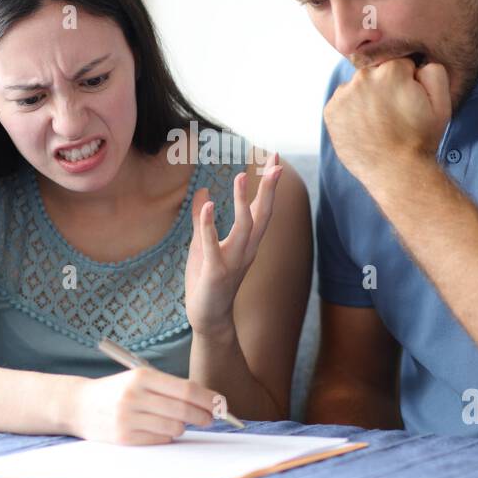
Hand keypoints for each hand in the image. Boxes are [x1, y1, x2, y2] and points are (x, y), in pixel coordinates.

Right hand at [72, 367, 218, 444]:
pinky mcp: (125, 438)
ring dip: (182, 427)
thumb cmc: (117, 391)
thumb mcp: (138, 379)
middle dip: (203, 415)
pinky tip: (158, 430)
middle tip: (210, 418)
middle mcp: (134, 397)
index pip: (186, 389)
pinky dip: (166, 437)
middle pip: (183, 410)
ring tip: (176, 422)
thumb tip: (206, 402)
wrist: (78, 406)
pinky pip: (160, 440)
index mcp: (141, 377)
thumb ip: (168, 388)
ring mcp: (129, 419)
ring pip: (175, 428)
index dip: (207, 398)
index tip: (220, 403)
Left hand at [185, 153, 284, 338]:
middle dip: (269, 188)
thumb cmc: (207, 282)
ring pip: (245, 227)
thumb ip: (202, 220)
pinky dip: (210, 225)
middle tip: (275, 162)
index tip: (275, 159)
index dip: (269, 185)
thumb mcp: (203, 245)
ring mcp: (233, 261)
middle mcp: (246, 250)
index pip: (263, 209)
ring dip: (243, 201)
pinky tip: (208, 205)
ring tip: (241, 176)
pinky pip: (213, 245)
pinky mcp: (216, 272)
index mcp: (247, 243)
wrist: (207, 318)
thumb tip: (202, 192)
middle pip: (263, 214)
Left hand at [323, 59, 450, 184]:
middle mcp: (364, 77)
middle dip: (385, 89)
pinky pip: (343, 103)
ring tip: (378, 124)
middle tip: (393, 116)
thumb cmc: (420, 140)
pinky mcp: (331, 111)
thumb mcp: (441, 103)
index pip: (399, 65)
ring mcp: (344, 94)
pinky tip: (364, 128)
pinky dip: (351, 112)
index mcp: (391, 70)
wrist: (397, 173)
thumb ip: (434, 71)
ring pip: (358, 88)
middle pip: (376, 74)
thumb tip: (417, 64)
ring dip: (366, 99)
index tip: (407, 103)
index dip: (407, 83)